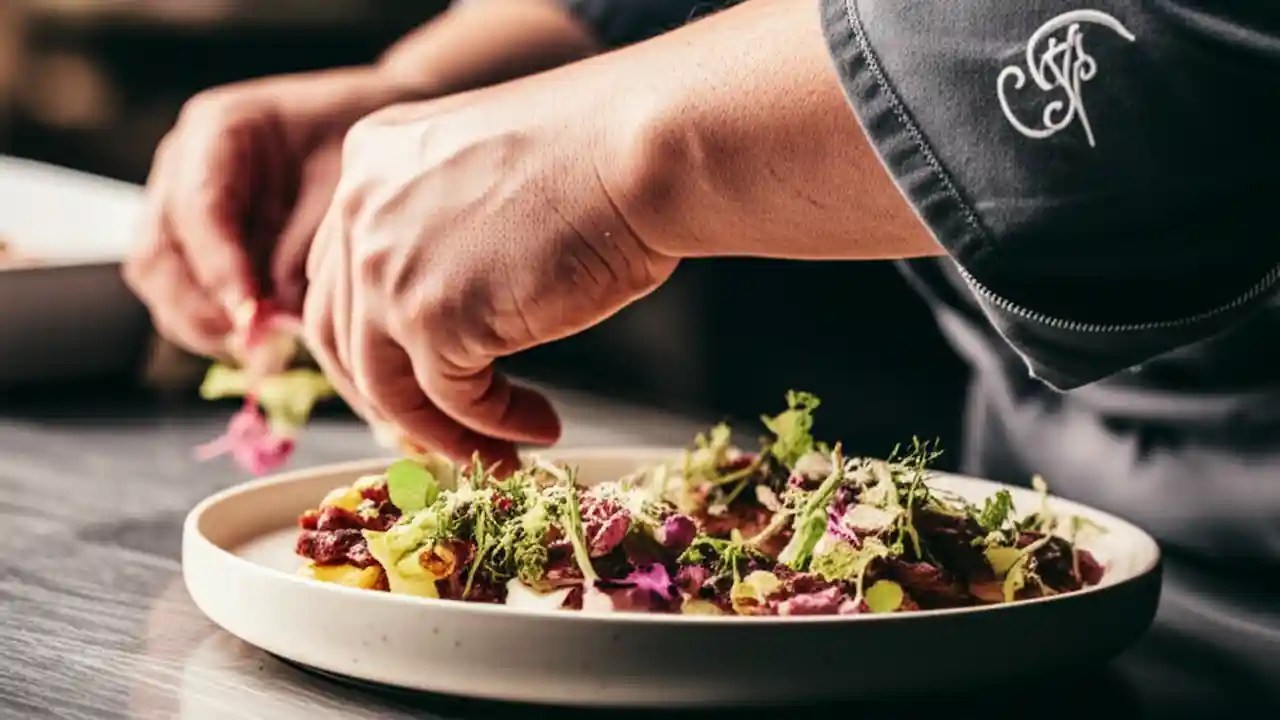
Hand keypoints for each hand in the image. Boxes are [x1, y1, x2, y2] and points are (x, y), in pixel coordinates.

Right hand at [123, 67, 415, 356]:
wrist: (366, 123)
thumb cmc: (358, 144)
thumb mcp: (344, 182)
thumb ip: (306, 242)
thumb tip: (273, 312)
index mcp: (216, 129)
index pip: (198, 211)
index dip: (220, 271)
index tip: (252, 316)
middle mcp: (182, 165)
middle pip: (158, 253)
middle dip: (202, 310)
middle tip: (256, 347)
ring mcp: (178, 201)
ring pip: (158, 280)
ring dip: (203, 324)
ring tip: (259, 351)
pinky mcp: (193, 237)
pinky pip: (181, 289)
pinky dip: (213, 321)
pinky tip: (258, 340)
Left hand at [303, 77, 675, 468]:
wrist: (639, 150)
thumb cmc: (600, 152)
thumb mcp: (489, 172)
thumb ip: (447, 225)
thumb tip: (455, 308)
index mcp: (371, 160)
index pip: (339, 272)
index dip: (372, 339)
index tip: (413, 379)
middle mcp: (360, 211)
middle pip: (342, 336)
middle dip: (390, 398)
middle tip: (442, 431)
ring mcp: (386, 267)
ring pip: (389, 385)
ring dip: (444, 432)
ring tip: (498, 454)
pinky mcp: (431, 318)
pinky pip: (454, 401)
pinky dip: (495, 427)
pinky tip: (539, 427)